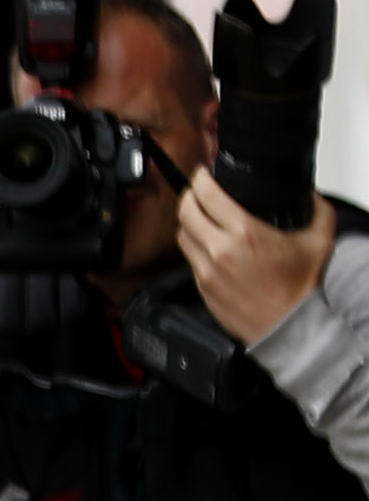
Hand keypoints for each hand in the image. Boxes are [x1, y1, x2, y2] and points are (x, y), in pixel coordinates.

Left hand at [177, 174, 336, 346]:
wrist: (292, 326)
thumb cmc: (303, 289)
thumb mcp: (319, 241)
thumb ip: (317, 211)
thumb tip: (312, 195)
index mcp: (245, 233)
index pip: (207, 195)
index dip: (201, 179)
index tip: (202, 174)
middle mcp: (220, 250)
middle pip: (185, 212)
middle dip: (189, 196)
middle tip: (196, 192)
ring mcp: (207, 271)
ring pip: (182, 236)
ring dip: (188, 223)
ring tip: (199, 217)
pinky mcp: (202, 288)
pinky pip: (189, 261)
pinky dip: (194, 249)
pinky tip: (207, 246)